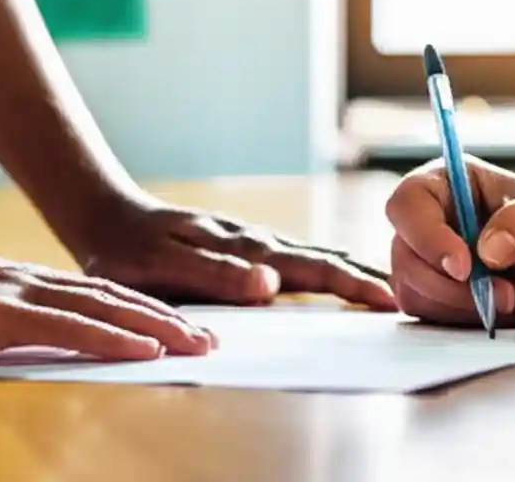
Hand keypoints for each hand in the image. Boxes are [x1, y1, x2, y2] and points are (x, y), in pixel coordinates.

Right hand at [0, 223, 214, 359]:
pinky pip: (67, 328)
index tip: (175, 327)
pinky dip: (113, 338)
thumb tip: (10, 345)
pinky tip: (147, 349)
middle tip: (211, 337)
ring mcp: (12, 291)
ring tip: (198, 344)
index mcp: (13, 281)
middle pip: (112, 297)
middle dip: (165, 318)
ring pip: (103, 308)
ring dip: (156, 327)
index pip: (91, 295)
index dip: (137, 310)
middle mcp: (24, 279)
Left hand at [66, 200, 396, 309]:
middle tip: (408, 300)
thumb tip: (271, 286)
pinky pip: (294, 257)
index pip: (311, 270)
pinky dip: (325, 266)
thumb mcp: (163, 267)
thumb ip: (216, 276)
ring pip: (312, 256)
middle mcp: (256, 242)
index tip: (390, 299)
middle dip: (365, 279)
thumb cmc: (127, 251)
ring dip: (350, 272)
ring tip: (386, 289)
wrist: (105, 215)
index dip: (351, 285)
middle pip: (322, 261)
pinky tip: (336, 274)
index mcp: (244, 250)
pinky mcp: (243, 246)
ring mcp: (251, 241)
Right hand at [385, 157, 514, 326]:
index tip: (465, 268)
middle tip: (507, 297)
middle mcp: (426, 219)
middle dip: (455, 288)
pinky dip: (469, 320)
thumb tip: (487, 251)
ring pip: (415, 292)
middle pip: (406, 258)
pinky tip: (510, 311)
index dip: (426, 237)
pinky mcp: (431, 293)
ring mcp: (423, 258)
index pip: (408, 204)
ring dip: (467, 308)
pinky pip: (431, 315)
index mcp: (445, 182)